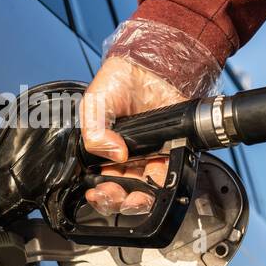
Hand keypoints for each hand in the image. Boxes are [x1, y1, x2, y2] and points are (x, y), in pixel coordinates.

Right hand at [81, 56, 185, 215]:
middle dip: (116, 200)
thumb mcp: (94, 103)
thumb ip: (94, 131)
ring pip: (144, 188)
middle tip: (114, 196)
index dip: (97, 191)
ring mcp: (149, 155)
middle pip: (121, 189)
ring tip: (134, 197)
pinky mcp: (171, 150)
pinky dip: (162, 184)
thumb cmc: (120, 80)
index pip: (98, 179)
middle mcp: (126, 156)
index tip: (96, 193)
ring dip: (138, 199)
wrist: (152, 64)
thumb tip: (114, 154)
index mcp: (104, 148)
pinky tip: (153, 184)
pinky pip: (168, 174)